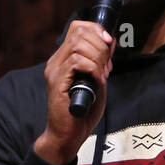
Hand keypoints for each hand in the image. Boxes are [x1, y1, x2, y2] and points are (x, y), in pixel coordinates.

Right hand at [35, 21, 114, 164]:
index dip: (98, 31)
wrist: (67, 136)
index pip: (78, 28)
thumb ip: (100, 64)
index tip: (110, 46)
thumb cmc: (82, 113)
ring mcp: (55, 70)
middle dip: (101, 45)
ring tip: (102, 74)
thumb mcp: (96, 82)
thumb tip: (110, 46)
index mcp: (64, 59)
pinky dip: (93, 68)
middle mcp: (56, 61)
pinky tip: (98, 81)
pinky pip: (77, 61)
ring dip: (98, 57)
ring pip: (79, 44)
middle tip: (108, 66)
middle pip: (80, 31)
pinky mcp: (57, 81)